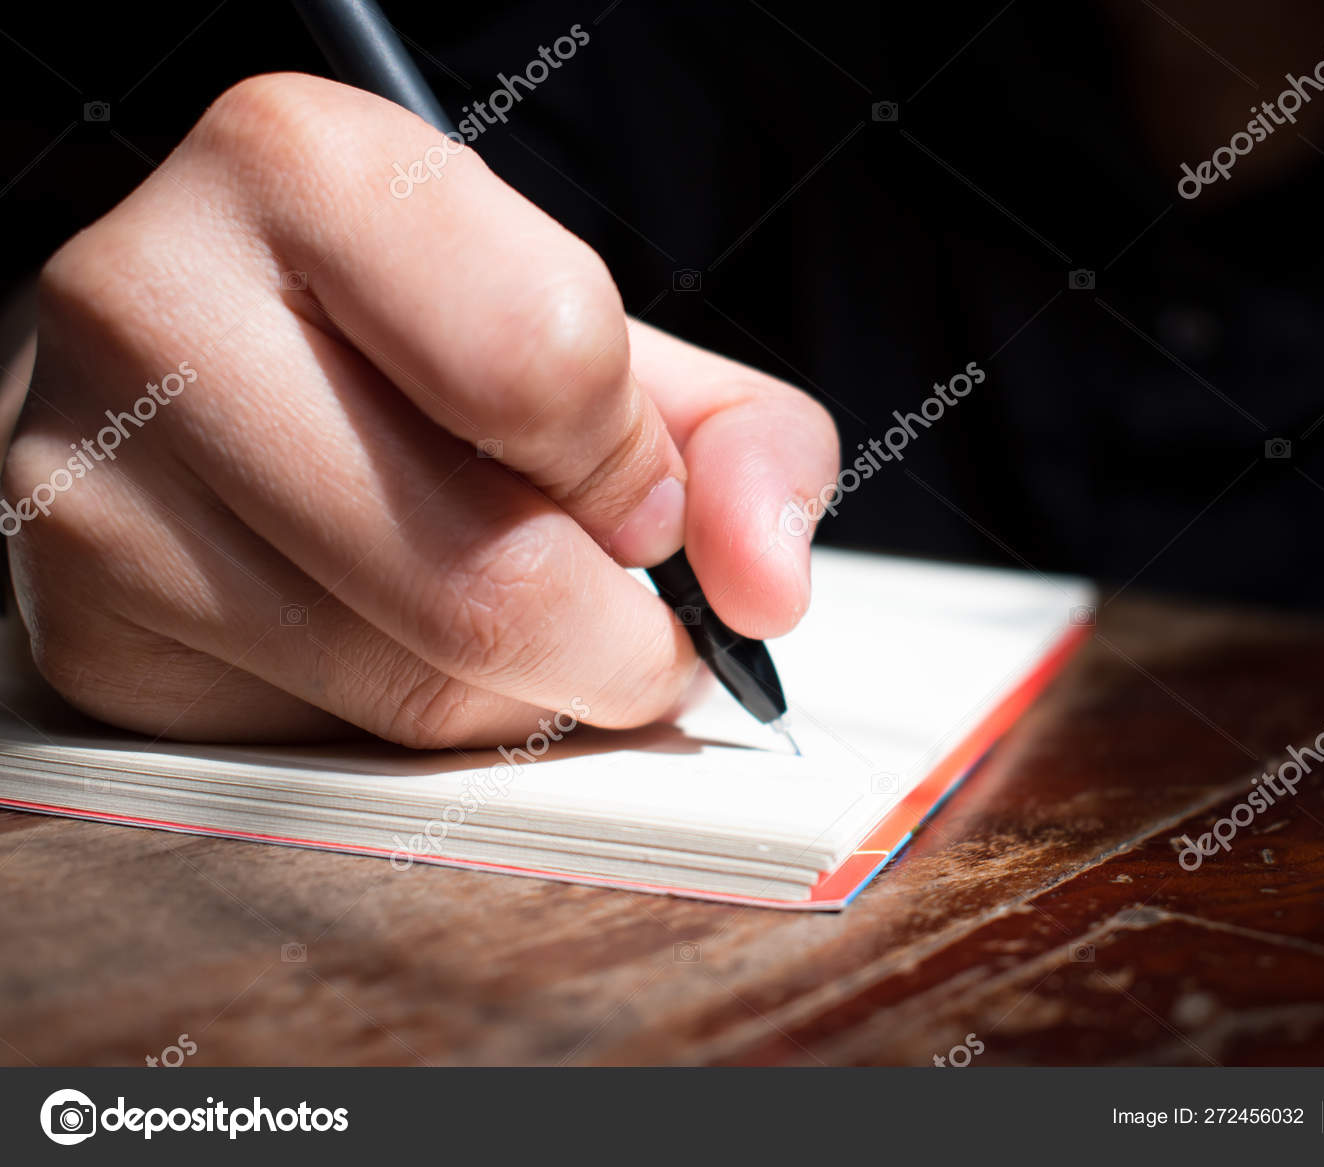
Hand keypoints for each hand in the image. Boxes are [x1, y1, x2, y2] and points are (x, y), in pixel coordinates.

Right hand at [2, 74, 837, 746]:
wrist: (196, 384)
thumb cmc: (412, 353)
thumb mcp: (607, 344)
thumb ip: (736, 439)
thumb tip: (765, 584)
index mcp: (305, 167)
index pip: (543, 358)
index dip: (630, 465)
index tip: (634, 493)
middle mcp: (159, 303)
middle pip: (486, 573)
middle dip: (614, 638)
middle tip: (626, 619)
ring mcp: (95, 478)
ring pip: (418, 688)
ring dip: (529, 695)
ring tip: (516, 620)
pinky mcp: (87, 631)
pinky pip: (334, 751)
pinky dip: (428, 734)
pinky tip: (407, 647)